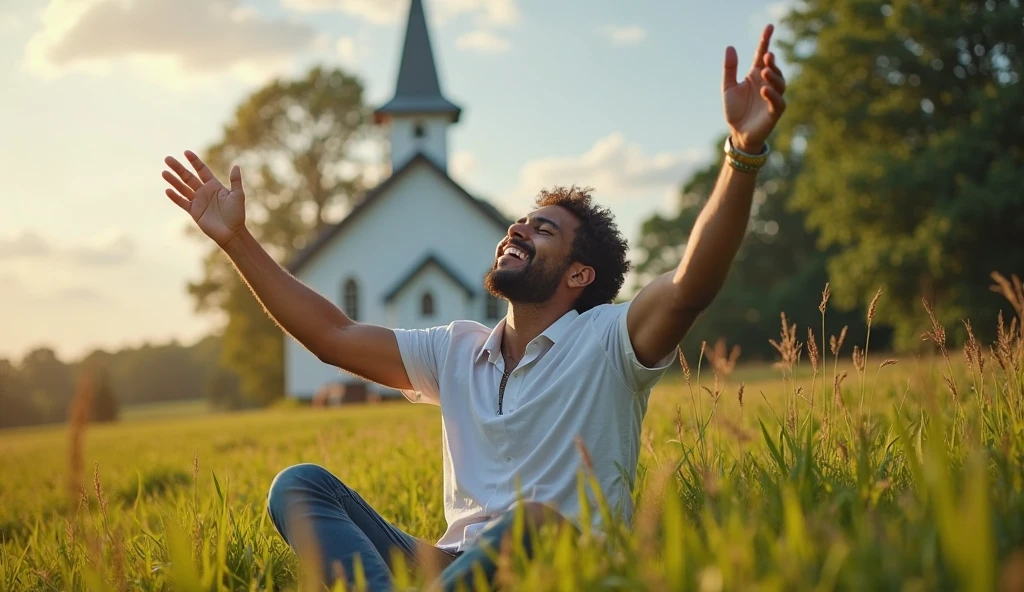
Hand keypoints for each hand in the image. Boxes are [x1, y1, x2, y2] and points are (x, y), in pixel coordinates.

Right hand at [162, 151, 245, 247]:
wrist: (232, 232)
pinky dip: (175, 197)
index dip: (194, 161)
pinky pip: (183, 203)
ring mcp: (198, 201)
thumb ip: (235, 181)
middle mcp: (204, 191)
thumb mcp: (238, 195)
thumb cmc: (237, 214)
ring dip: (173, 181)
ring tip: (164, 172)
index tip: (186, 152)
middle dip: (178, 168)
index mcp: (214, 185)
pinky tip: (168, 190)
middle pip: (188, 177)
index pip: (202, 170)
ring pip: (183, 188)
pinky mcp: (194, 212)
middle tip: (167, 159)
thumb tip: (236, 165)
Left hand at [723, 24, 786, 152]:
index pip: (762, 55)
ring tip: (765, 71)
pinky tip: (764, 90)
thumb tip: (729, 47)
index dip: (766, 41)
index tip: (769, 27)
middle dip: (772, 61)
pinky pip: (778, 101)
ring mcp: (772, 97)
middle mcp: (766, 84)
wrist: (738, 133)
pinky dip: (772, 95)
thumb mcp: (728, 87)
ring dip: (774, 76)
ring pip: (779, 83)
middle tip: (767, 55)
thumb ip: (729, 68)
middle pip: (773, 68)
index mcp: (756, 75)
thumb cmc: (735, 110)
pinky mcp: (774, 112)